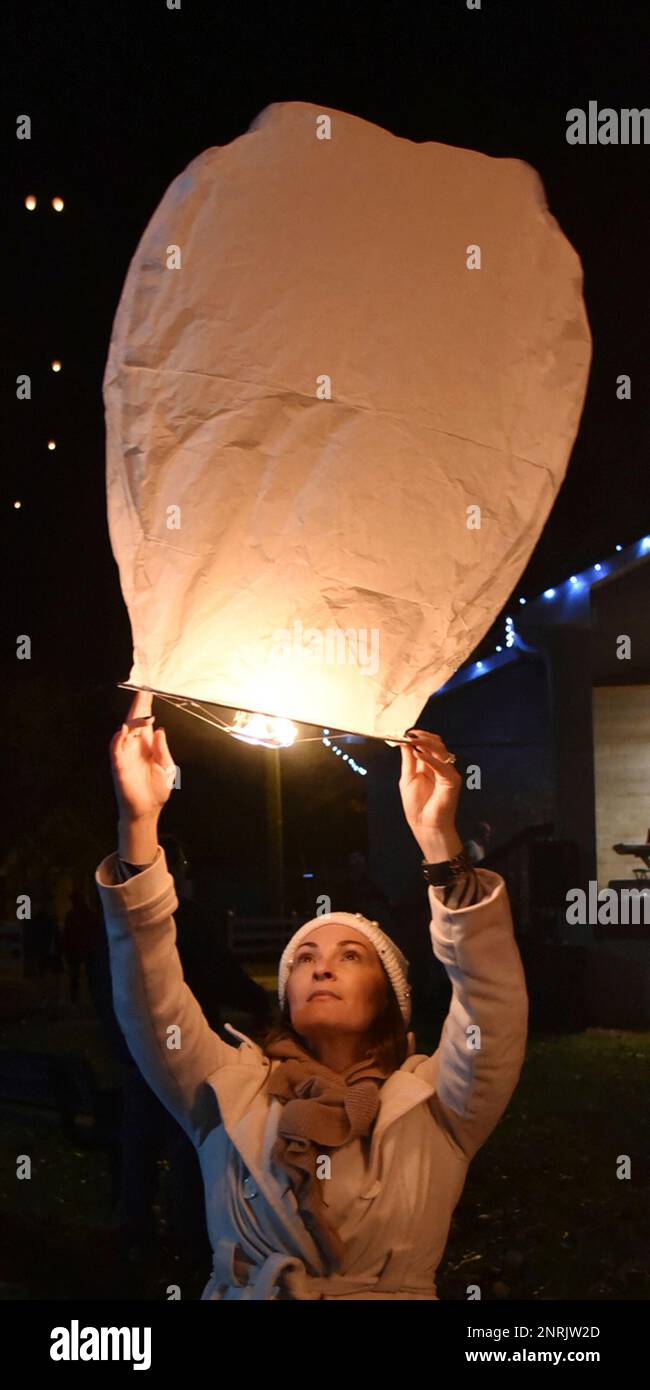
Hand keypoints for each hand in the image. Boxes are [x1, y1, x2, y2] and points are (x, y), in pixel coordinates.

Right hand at [109, 690, 175, 823]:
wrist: (147, 810)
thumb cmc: (156, 790)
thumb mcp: (166, 766)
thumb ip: (162, 748)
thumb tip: (159, 729)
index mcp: (147, 745)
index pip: (145, 721)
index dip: (146, 706)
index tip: (149, 690)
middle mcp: (134, 747)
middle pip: (134, 722)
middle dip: (138, 706)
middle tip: (142, 689)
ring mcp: (125, 755)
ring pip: (124, 732)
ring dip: (131, 719)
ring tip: (138, 706)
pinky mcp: (119, 766)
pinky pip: (116, 750)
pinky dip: (118, 739)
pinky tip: (123, 729)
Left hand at [399, 729, 463, 861]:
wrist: (425, 825)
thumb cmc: (417, 806)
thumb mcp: (407, 778)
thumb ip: (408, 760)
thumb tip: (404, 742)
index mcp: (430, 765)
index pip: (429, 744)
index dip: (419, 736)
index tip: (406, 732)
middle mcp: (441, 767)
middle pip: (437, 744)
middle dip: (423, 736)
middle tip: (410, 734)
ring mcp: (448, 773)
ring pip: (441, 750)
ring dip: (426, 743)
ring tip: (413, 741)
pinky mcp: (452, 780)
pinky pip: (441, 765)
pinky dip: (429, 758)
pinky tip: (418, 754)